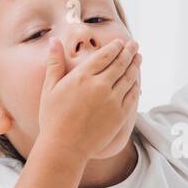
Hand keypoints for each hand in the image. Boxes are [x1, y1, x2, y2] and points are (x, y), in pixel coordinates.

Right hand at [37, 37, 140, 159]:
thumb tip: (53, 40)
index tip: (120, 42)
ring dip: (135, 66)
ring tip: (139, 58)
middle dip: (129, 52)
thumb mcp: (49, 88)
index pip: (104, 55)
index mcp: (82, 76)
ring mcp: (112, 100)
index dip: (115, 47)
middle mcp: (99, 85)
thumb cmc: (53, 118)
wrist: (65, 147)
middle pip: (120, 63)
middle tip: (135, 45)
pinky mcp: (119, 115)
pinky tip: (137, 80)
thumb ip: (54, 63)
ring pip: (128, 78)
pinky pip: (132, 95)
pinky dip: (136, 85)